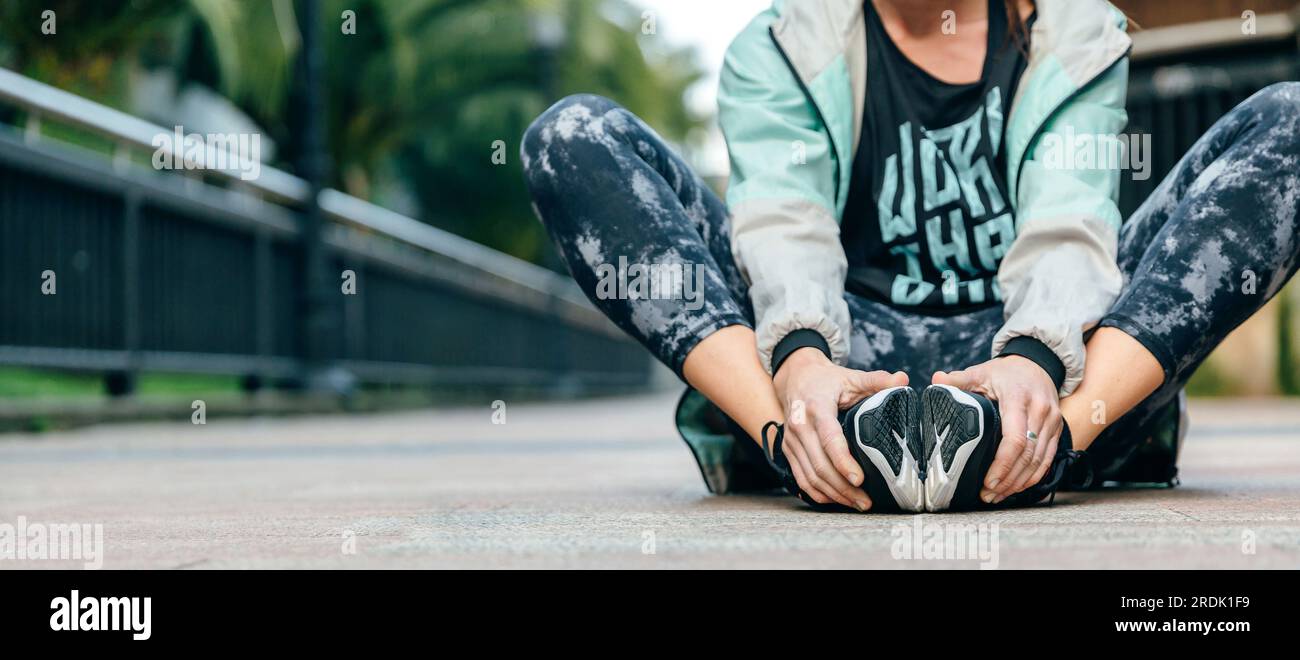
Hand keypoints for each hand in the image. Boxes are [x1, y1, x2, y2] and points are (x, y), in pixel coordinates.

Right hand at [772, 347, 908, 510]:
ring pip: (810, 476)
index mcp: (816, 407)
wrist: (794, 377)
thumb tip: (903, 379)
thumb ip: (877, 380)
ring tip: (856, 504)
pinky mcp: (788, 450)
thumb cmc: (826, 380)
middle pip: (820, 465)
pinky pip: (801, 478)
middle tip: (866, 501)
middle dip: (843, 488)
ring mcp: (791, 440)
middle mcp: (799, 426)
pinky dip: (817, 493)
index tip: (860, 479)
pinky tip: (836, 500)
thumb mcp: (851, 377)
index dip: (843, 462)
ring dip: (833, 494)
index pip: (829, 439)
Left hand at [932, 356, 1060, 503]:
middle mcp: (1041, 411)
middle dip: (1008, 479)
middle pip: (1028, 455)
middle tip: (987, 494)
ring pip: (1039, 461)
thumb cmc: (1006, 372)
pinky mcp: (1057, 430)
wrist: (1038, 364)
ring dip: (1019, 483)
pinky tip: (1016, 487)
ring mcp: (1052, 422)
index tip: (988, 480)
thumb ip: (959, 379)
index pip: (1015, 438)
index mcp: (1019, 398)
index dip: (1002, 464)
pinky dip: (1033, 477)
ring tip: (998, 496)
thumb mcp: (981, 372)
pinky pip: (1047, 459)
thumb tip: (936, 379)